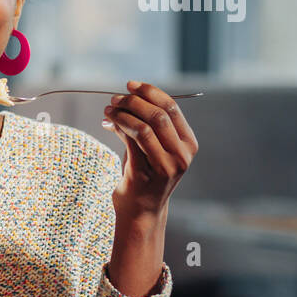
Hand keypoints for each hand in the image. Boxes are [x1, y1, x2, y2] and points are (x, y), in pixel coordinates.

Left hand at [102, 80, 198, 219]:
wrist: (141, 211)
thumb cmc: (144, 175)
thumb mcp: (151, 148)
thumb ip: (147, 125)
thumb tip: (126, 98)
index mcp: (188, 143)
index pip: (172, 108)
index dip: (151, 92)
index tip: (131, 85)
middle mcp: (182, 154)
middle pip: (159, 115)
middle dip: (134, 102)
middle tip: (115, 99)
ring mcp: (167, 165)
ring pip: (145, 126)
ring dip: (123, 113)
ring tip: (109, 110)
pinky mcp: (147, 172)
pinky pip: (132, 140)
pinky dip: (118, 126)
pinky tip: (108, 122)